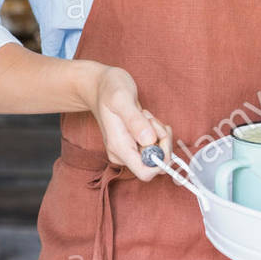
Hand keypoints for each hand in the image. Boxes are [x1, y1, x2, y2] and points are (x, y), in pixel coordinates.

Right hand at [77, 62, 172, 179]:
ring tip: (144, 116)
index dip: (160, 159)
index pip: (146, 173)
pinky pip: (155, 146)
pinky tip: (145, 119)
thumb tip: (149, 140)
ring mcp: (128, 150)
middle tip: (150, 119)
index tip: (160, 136)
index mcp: (119, 148)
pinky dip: (157, 132)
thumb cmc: (109, 89)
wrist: (99, 86)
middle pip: (155, 163)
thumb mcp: (121, 98)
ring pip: (157, 154)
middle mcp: (122, 154)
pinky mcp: (134, 144)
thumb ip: (135, 120)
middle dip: (161, 141)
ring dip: (158, 133)